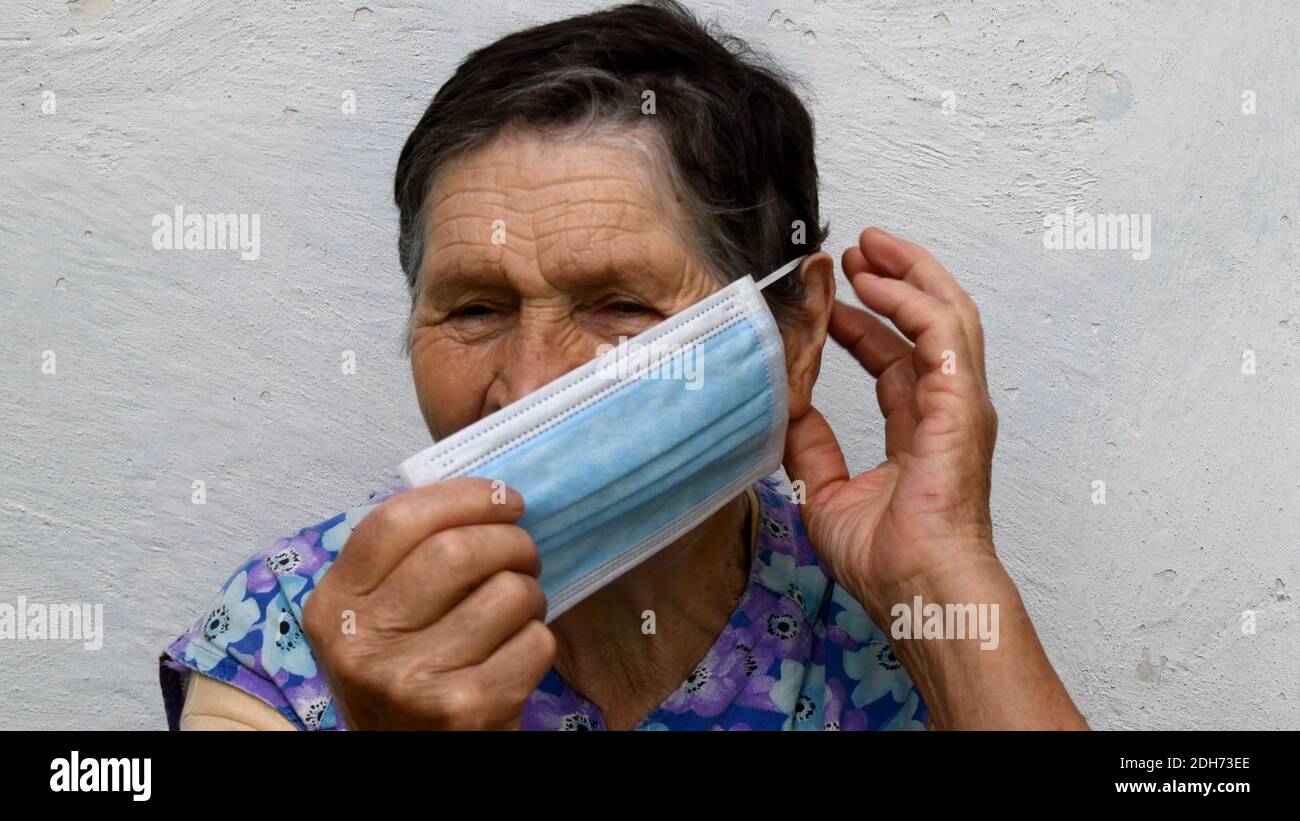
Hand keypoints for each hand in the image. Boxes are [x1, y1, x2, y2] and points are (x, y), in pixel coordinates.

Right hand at [303, 477, 554, 729]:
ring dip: (531, 592)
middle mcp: (362, 643)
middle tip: (524, 553)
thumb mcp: (377, 619)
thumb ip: (406, 561)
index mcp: (335, 605)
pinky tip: (517, 652)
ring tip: (520, 608)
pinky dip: (539, 639)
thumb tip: (486, 494)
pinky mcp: (463, 710)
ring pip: (507, 592)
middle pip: (458, 550)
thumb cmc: (407, 672)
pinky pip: (533, 641)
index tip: (504, 499)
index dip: (463, 497)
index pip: (397, 519)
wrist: (409, 756)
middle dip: (511, 541)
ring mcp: (410, 680)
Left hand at [784, 227, 997, 619]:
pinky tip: (877, 283)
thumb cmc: (888, 560)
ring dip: (908, 274)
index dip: (863, 327)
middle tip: (858, 253)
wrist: (918, 588)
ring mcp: (960, 403)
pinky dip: (910, 299)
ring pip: (945, 314)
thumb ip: (810, 446)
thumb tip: (786, 409)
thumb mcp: (825, 492)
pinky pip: (940, 331)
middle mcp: (946, 411)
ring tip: (871, 248)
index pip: (893, 362)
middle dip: (894, 282)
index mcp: (920, 432)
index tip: (832, 303)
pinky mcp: (962, 401)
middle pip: (927, 326)